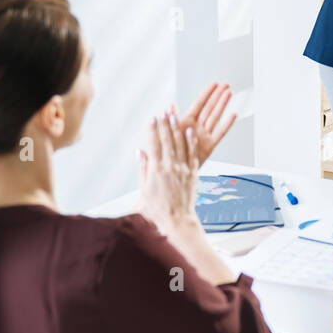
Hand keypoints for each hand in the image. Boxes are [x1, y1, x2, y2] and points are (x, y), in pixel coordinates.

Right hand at [137, 111, 201, 237]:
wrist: (177, 219)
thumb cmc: (157, 208)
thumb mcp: (144, 189)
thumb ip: (143, 169)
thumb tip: (140, 152)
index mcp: (156, 171)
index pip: (154, 145)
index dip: (152, 130)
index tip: (152, 119)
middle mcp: (170, 168)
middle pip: (167, 142)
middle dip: (165, 125)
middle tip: (163, 112)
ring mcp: (183, 170)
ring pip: (180, 145)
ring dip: (177, 129)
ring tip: (175, 116)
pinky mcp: (193, 174)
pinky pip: (192, 155)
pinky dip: (191, 142)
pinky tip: (190, 132)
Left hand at [173, 82, 236, 167]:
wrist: (171, 172)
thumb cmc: (167, 153)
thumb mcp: (166, 134)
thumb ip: (170, 120)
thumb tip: (168, 107)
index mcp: (186, 122)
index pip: (199, 104)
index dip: (206, 93)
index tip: (214, 84)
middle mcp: (197, 127)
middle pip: (210, 108)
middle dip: (218, 95)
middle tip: (226, 85)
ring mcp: (204, 136)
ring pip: (215, 117)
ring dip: (223, 105)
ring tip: (229, 93)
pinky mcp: (209, 146)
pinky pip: (220, 134)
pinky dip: (227, 125)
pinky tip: (233, 115)